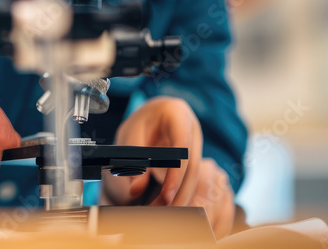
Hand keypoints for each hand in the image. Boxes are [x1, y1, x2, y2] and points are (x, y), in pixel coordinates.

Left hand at [101, 97, 233, 237]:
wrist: (147, 120)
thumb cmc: (138, 125)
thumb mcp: (129, 138)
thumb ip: (132, 161)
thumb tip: (135, 189)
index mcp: (177, 113)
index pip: (182, 146)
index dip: (176, 174)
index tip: (167, 196)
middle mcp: (193, 127)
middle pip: (193, 166)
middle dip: (181, 193)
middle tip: (167, 213)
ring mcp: (198, 143)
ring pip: (196, 177)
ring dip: (182, 198)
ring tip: (165, 214)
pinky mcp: (198, 157)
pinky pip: (193, 179)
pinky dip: (182, 195)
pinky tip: (172, 208)